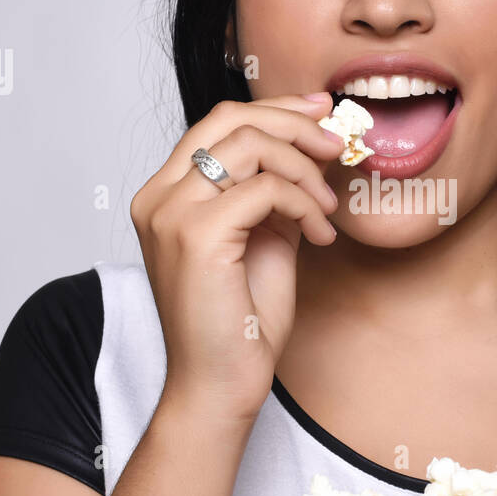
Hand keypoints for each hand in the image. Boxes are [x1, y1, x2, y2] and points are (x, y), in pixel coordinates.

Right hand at [130, 93, 343, 422]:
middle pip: (231, 119)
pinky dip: (305, 204)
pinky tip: (320, 235)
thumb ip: (278, 190)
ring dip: (305, 169)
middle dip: (295, 124)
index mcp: (166, 194)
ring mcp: (171, 213)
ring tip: (328, 209)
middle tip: (337, 147)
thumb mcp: (266, 238)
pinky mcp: (196, 235)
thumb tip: (314, 145)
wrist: (220, 386)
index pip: (219, 122)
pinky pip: (266, 188)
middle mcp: (158, 197)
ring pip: (250, 144)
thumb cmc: (240, 323)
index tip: (322, 113)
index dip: (276, 110)